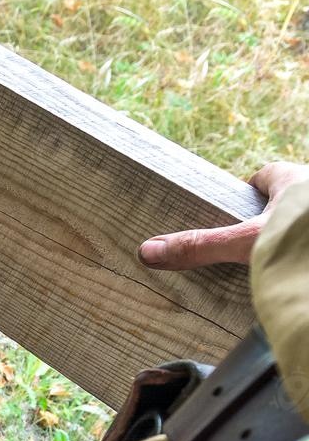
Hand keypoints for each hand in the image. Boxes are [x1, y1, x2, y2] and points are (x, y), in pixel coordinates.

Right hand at [140, 161, 308, 269]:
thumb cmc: (304, 240)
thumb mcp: (247, 244)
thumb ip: (201, 247)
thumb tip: (148, 251)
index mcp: (297, 180)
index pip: (269, 174)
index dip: (253, 187)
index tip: (241, 203)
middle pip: (295, 195)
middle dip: (280, 212)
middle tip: (260, 237)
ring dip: (301, 231)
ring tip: (287, 255)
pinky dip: (308, 249)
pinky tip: (302, 265)